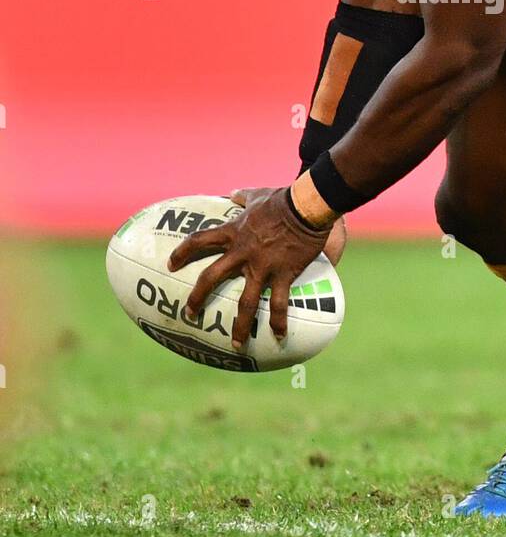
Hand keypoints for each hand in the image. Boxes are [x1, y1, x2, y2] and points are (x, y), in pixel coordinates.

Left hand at [167, 186, 331, 349]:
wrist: (305, 206)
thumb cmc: (281, 199)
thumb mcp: (257, 195)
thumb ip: (243, 197)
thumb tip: (233, 193)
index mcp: (233, 232)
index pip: (199, 241)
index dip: (182, 253)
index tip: (170, 265)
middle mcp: (242, 253)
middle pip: (211, 277)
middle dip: (197, 298)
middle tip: (188, 313)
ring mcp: (262, 266)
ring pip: (245, 302)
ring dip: (239, 325)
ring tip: (236, 343)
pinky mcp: (283, 274)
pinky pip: (279, 303)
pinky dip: (278, 321)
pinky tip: (278, 336)